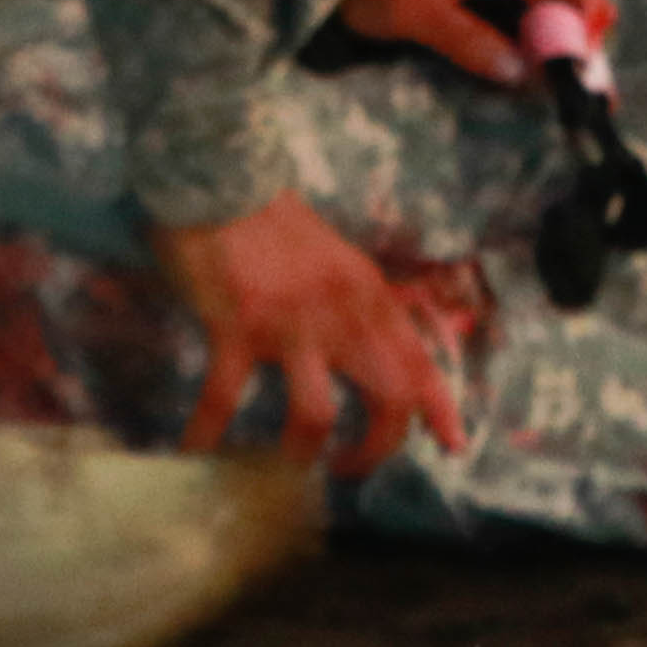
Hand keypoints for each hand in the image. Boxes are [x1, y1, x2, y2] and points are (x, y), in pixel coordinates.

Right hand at [158, 190, 463, 473]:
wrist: (222, 178)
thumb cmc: (275, 226)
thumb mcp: (340, 263)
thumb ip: (361, 308)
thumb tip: (380, 357)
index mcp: (369, 295)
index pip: (421, 361)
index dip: (442, 410)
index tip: (452, 447)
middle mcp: (341, 312)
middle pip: (389, 399)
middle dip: (376, 450)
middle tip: (348, 468)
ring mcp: (289, 322)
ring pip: (316, 414)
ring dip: (301, 454)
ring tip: (288, 463)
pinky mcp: (236, 325)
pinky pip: (223, 399)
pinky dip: (206, 434)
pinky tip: (194, 449)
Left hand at [328, 0, 613, 85]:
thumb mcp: (415, 10)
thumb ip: (466, 38)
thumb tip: (522, 72)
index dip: (590, 5)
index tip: (585, 52)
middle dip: (583, 39)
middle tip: (587, 90)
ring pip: (541, 18)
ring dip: (558, 53)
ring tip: (565, 96)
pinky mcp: (467, 12)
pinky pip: (514, 32)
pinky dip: (529, 57)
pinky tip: (526, 86)